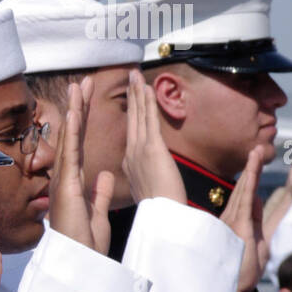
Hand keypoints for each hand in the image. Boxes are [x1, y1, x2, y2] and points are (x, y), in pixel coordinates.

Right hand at [48, 77, 113, 253]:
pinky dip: (73, 131)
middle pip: (72, 136)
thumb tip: (105, 174)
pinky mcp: (66, 184)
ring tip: (78, 87)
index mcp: (73, 183)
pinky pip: (71, 152)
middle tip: (81, 83)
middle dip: (77, 108)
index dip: (83, 122)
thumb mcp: (97, 212)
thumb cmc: (85, 244)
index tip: (86, 102)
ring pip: (69, 138)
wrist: (78, 261)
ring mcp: (63, 180)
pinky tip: (75, 112)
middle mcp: (64, 178)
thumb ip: (100, 192)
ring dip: (74, 111)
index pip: (80, 145)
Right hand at [123, 68, 184, 203]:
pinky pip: (149, 119)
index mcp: (131, 163)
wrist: (162, 216)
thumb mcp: (150, 190)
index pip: (131, 132)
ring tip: (135, 75)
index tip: (132, 100)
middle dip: (131, 97)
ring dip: (136, 93)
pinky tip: (146, 88)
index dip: (131, 114)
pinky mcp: (152, 148)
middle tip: (130, 77)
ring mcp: (140, 149)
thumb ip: (149, 177)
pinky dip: (146, 102)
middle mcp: (132, 153)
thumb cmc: (160, 208)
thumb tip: (151, 175)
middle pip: (132, 119)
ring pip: (138, 115)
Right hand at [220, 147, 266, 291]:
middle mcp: (231, 219)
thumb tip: (257, 200)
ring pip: (244, 191)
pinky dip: (249, 183)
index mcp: (235, 223)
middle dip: (250, 168)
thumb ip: (258, 221)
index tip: (254, 161)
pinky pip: (246, 200)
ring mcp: (233, 222)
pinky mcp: (239, 226)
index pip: (244, 196)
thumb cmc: (242, 271)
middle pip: (243, 189)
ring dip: (251, 170)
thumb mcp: (256, 243)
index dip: (250, 178)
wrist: (233, 289)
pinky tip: (252, 170)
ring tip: (256, 152)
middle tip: (256, 148)